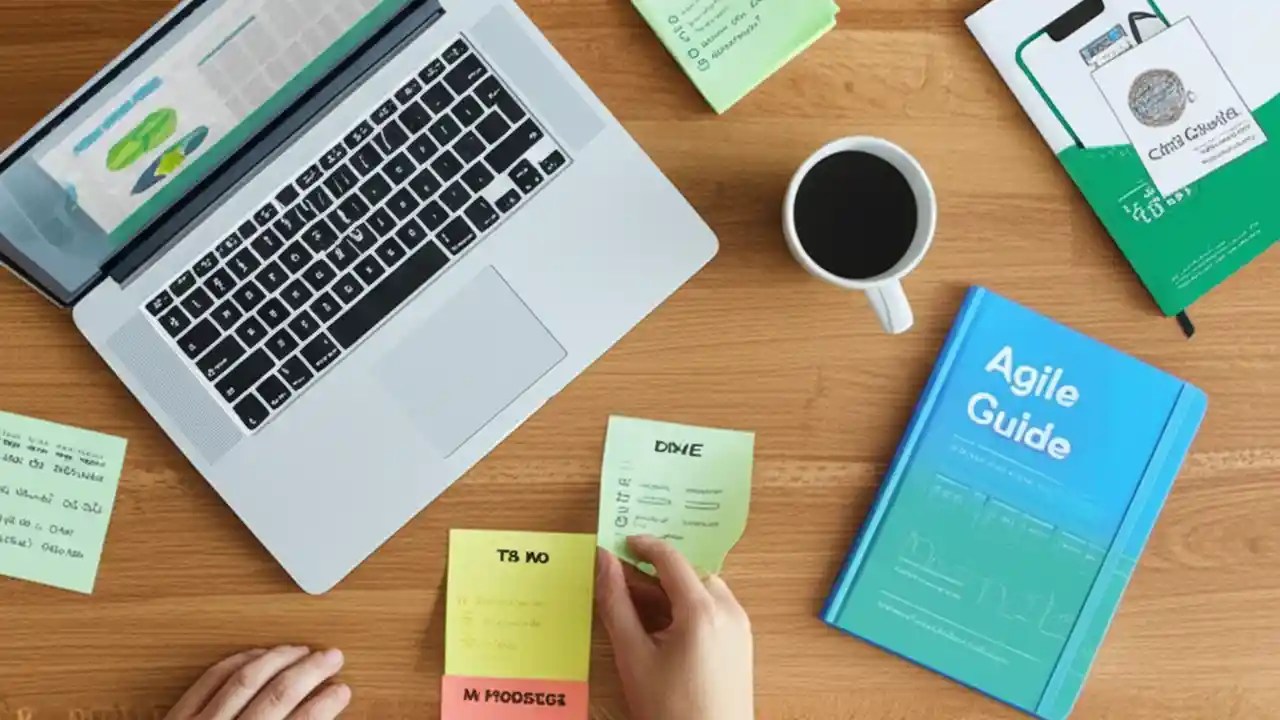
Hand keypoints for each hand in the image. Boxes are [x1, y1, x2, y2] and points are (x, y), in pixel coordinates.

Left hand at [164, 646, 350, 719]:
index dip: (326, 704)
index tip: (342, 690)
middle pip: (277, 694)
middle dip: (311, 671)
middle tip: (333, 657)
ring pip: (245, 678)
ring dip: (279, 658)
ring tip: (301, 649)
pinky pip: (211, 679)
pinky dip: (238, 661)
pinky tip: (257, 654)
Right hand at [596, 536, 753, 719]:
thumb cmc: (670, 709)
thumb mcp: (633, 655)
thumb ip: (615, 603)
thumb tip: (602, 561)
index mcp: (703, 610)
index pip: (671, 559)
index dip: (644, 545)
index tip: (620, 542)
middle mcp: (729, 611)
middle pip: (687, 574)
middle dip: (654, 574)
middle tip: (621, 582)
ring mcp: (740, 628)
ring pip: (701, 591)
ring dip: (670, 592)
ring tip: (637, 611)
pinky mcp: (742, 643)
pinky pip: (714, 611)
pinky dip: (687, 609)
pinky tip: (663, 630)